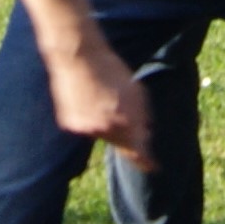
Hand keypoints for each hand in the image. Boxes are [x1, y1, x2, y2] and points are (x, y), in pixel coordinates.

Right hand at [47, 36, 151, 171]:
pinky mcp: (71, 124)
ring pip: (103, 135)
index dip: (147, 161)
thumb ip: (144, 115)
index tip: (154, 167)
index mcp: (125, 121)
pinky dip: (91, 118)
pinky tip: (90, 100)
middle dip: (125, 133)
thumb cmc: (110, 69)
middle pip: (120, 143)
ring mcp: (86, 128)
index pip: (138, 151)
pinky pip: (86, 127)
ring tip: (104, 98)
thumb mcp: (137, 91)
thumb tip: (147, 134)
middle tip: (120, 109)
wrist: (78, 56)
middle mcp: (105, 129)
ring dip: (107, 124)